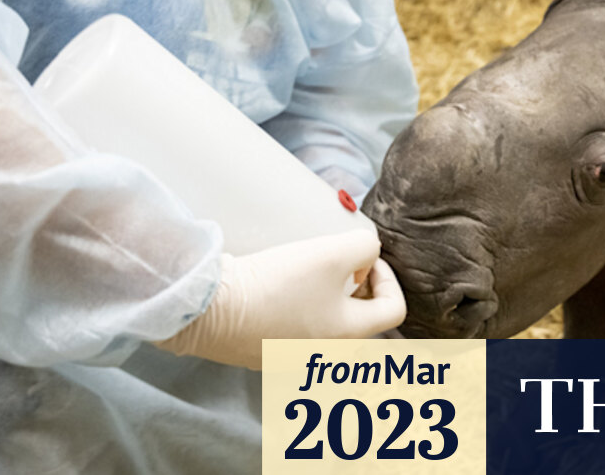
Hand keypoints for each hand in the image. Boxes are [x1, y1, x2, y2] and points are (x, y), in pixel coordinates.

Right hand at [153, 230, 405, 368]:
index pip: (394, 311)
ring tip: (308, 274)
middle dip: (357, 288)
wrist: (209, 309)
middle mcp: (326, 355)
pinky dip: (298, 309)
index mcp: (350, 335)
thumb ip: (364, 247)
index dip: (388, 278)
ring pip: (329, 325)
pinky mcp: (264, 354)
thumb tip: (366, 256)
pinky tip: (279, 290)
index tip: (364, 259)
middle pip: (361, 320)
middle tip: (337, 265)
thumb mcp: (331, 252)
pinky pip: (297, 330)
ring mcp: (294, 358)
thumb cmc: (277, 284)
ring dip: (328, 298)